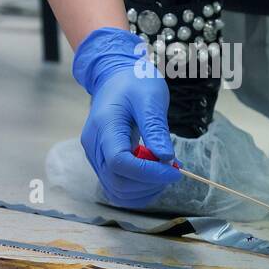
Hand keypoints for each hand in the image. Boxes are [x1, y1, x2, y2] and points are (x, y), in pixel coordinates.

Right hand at [73, 28, 181, 208]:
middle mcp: (94, 146)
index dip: (149, 174)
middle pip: (117, 182)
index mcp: (104, 127)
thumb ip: (155, 128)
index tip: (175, 171)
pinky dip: (138, 189)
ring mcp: (95, 156)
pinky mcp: (102, 162)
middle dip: (149, 183)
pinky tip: (153, 174)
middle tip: (172, 170)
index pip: (120, 163)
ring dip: (144, 189)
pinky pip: (117, 186)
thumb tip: (166, 159)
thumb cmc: (134, 83)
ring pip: (117, 190)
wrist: (115, 77)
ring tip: (163, 171)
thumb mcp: (150, 98)